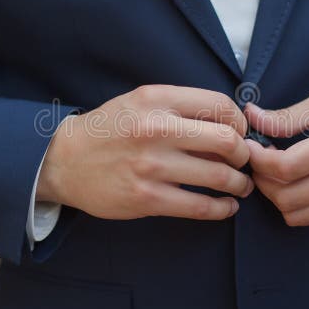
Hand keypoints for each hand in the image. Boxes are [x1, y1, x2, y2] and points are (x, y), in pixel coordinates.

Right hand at [37, 85, 252, 220]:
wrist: (64, 161)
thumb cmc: (110, 130)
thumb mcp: (141, 101)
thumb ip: (181, 106)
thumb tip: (230, 122)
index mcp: (157, 99)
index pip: (220, 105)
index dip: (238, 122)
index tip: (239, 133)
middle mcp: (156, 130)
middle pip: (227, 140)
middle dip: (244, 154)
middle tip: (244, 161)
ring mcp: (152, 166)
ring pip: (219, 176)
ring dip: (239, 184)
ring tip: (241, 186)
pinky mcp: (147, 198)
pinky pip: (200, 206)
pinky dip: (222, 209)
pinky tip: (226, 207)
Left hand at [244, 88, 308, 225]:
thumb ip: (288, 116)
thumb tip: (251, 117)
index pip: (286, 167)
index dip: (258, 160)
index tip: (250, 146)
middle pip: (287, 197)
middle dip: (262, 181)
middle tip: (259, 161)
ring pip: (297, 215)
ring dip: (276, 197)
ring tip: (275, 174)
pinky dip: (295, 206)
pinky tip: (295, 184)